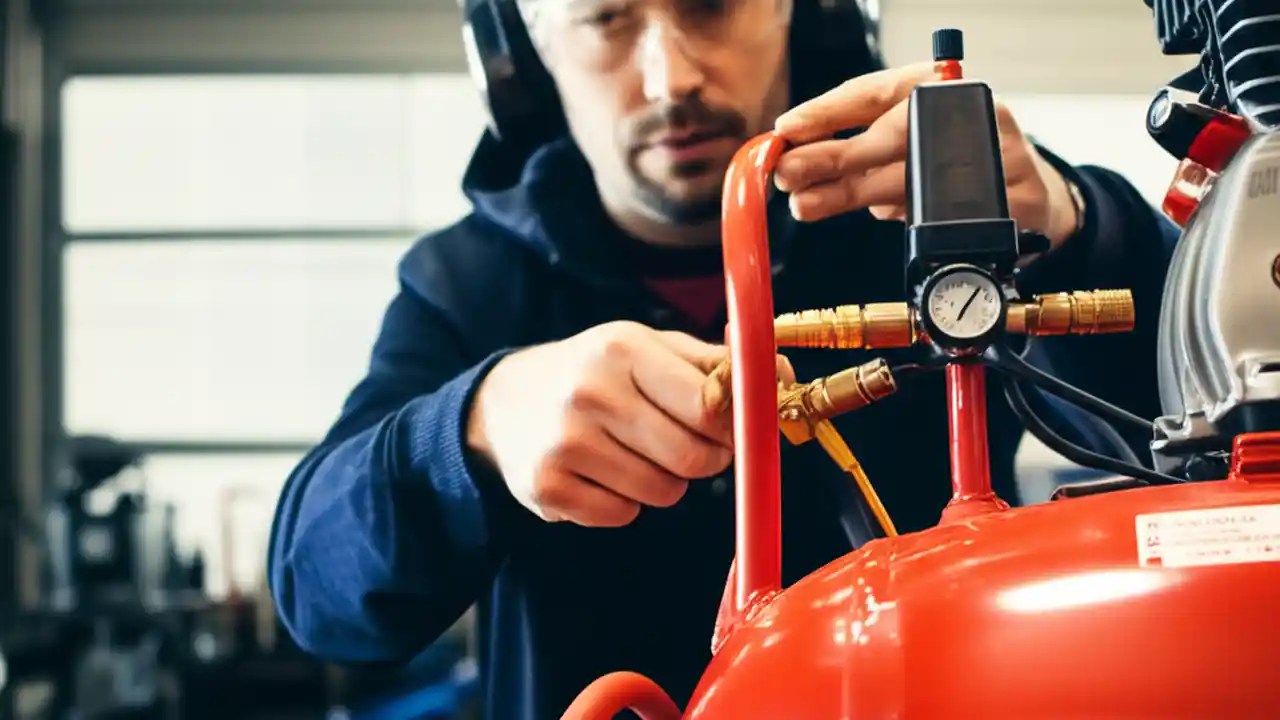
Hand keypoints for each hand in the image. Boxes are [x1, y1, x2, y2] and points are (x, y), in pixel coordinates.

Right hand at [467, 322, 787, 527]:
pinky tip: (602, 473)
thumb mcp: (647, 348)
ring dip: (663, 482)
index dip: (731, 426)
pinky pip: (623, 516)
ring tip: (633, 453)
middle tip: (684, 445)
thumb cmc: (596, 372)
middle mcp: (591, 393)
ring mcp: (565, 444)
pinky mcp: (547, 489)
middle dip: (703, 460)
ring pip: (663, 493)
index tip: (725, 427)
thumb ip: (715, 362)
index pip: (711, 405)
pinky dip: (624, 503)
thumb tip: (782, 376)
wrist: (503, 403)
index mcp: (624, 348)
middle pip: (693, 458)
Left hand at [771, 62, 1080, 247]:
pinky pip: (939, 214)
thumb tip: (795, 162)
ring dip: (849, 194)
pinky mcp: (1010, 198)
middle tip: (789, 173)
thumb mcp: (910, 136)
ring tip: (806, 203)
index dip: (828, 110)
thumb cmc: (957, 159)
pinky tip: (878, 210)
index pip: (878, 90)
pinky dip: (901, 214)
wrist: (1031, 194)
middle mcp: (972, 112)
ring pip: (908, 179)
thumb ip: (858, 146)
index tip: (788, 128)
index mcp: (944, 84)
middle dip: (831, 157)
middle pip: (890, 135)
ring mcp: (997, 155)